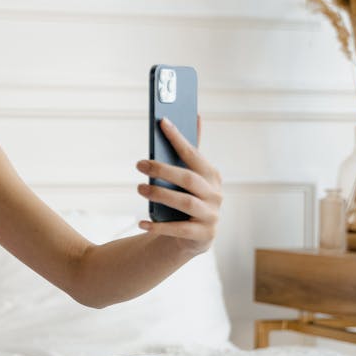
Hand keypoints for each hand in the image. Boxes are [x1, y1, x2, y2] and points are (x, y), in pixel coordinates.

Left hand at [135, 114, 221, 254]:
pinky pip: (179, 230)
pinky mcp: (203, 236)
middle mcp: (215, 194)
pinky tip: (141, 222)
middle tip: (139, 164)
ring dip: (160, 195)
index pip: (194, 154)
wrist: (194, 238)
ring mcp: (211, 216)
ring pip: (185, 203)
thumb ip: (191, 151)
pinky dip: (159, 226)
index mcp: (212, 175)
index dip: (178, 138)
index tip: (162, 122)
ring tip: (139, 188)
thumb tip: (196, 116)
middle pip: (188, 179)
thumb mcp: (191, 177)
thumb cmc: (188, 199)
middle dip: (163, 170)